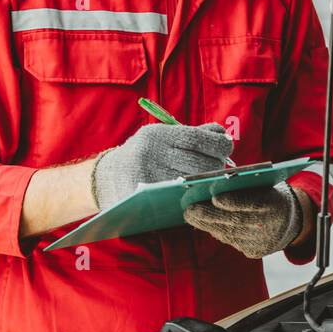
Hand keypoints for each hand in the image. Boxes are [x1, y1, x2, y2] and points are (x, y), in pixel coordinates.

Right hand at [91, 122, 232, 210]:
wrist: (105, 177)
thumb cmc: (143, 154)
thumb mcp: (162, 136)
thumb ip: (192, 133)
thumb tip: (222, 132)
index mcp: (157, 135)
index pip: (196, 138)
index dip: (218, 143)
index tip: (227, 147)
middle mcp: (150, 155)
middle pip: (198, 163)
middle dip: (216, 166)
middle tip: (222, 168)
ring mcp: (147, 178)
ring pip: (191, 182)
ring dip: (208, 181)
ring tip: (213, 179)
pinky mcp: (145, 198)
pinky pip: (177, 198)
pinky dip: (192, 195)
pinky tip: (199, 192)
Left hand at [183, 181, 302, 258]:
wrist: (292, 222)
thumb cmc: (271, 197)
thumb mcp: (265, 187)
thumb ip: (244, 187)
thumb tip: (214, 186)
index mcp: (274, 204)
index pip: (252, 204)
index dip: (233, 202)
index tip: (215, 197)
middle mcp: (269, 226)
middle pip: (235, 221)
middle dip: (209, 215)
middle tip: (189, 210)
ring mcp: (262, 242)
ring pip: (229, 233)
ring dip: (208, 224)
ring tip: (191, 215)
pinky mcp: (255, 252)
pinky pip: (232, 241)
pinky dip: (218, 232)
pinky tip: (206, 224)